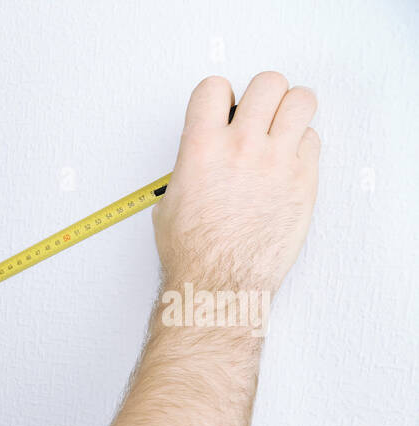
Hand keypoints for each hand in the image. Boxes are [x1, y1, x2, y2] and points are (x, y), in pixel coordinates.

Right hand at [153, 72, 319, 295]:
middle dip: (264, 95)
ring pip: (302, 100)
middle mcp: (242, 147)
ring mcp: (277, 161)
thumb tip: (199, 159)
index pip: (214, 87)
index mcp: (201, 148)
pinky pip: (313, 139)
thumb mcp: (170, 201)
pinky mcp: (303, 180)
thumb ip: (190, 167)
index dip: (219, 95)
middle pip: (268, 82)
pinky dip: (303, 145)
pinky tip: (288, 163)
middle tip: (259, 114)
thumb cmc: (194, 252)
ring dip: (292, 109)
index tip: (222, 109)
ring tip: (283, 127)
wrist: (220, 282)